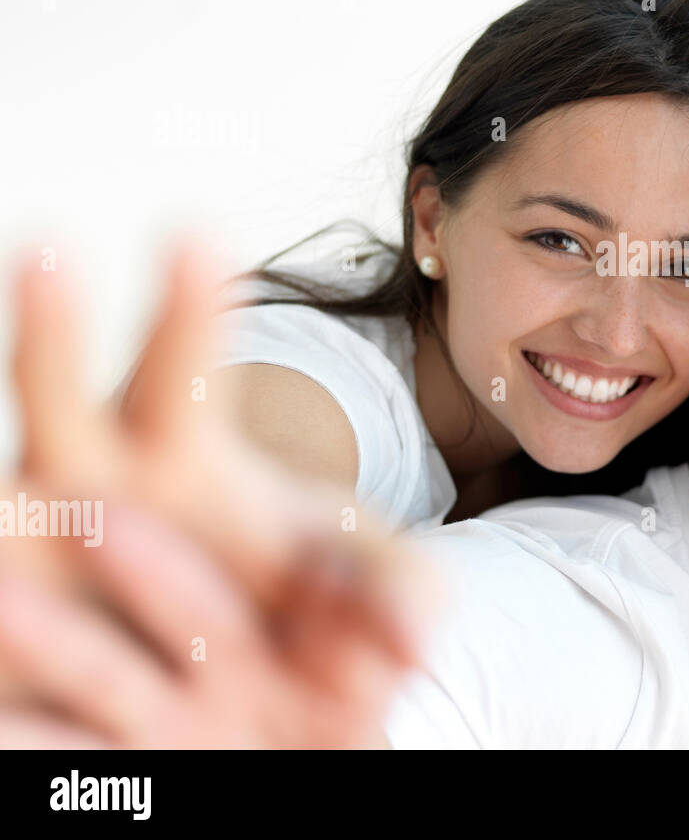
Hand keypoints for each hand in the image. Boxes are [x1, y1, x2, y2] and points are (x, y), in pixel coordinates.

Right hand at [0, 237, 435, 746]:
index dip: (190, 309)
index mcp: (174, 451)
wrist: (231, 685)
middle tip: (52, 251)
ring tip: (9, 499)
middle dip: (53, 336)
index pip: (183, 366)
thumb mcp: (353, 585)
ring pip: (1, 511)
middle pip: (61, 400)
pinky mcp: (6, 643)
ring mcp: (28, 556)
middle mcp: (86, 484)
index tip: (196, 234)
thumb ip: (395, 592)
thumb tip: (416, 649)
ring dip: (3, 504)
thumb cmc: (288, 603)